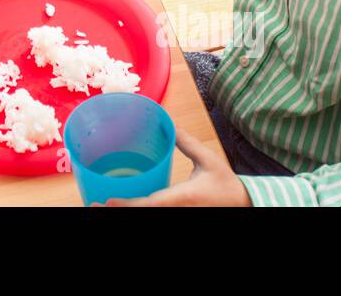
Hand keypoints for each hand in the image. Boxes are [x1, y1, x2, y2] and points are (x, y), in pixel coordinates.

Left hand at [96, 130, 251, 206]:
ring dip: (128, 212)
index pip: (150, 204)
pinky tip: (124, 207)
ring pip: (149, 218)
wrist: (246, 205)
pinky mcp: (181, 219)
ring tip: (102, 207)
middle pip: (144, 214)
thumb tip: (168, 122)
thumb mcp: (207, 159)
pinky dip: (140, 210)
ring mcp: (180, 218)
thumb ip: (186, 142)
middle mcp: (178, 212)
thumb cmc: (226, 184)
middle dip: (119, 212)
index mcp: (183, 197)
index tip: (106, 202)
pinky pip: (155, 217)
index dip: (127, 206)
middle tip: (94, 205)